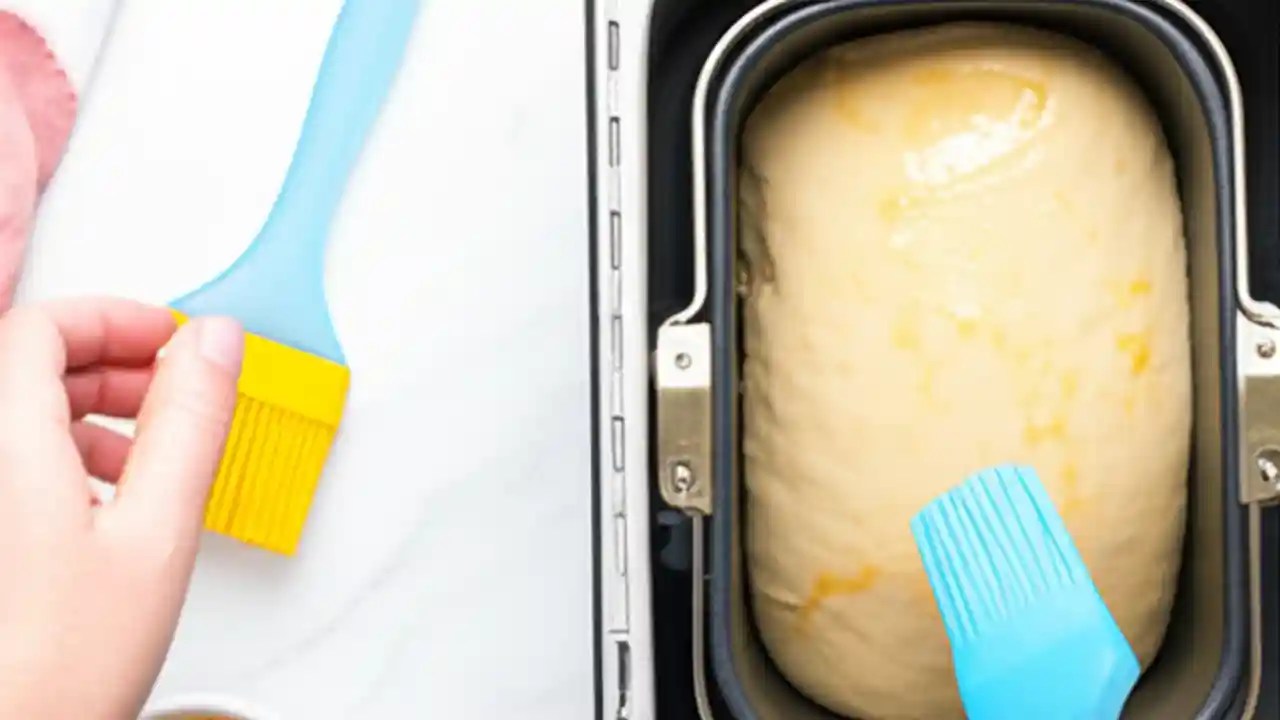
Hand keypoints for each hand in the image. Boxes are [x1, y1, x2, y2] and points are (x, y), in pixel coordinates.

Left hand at [0, 297, 242, 718]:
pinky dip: (57, 453)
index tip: (169, 338)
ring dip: (83, 409)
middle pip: (23, 359)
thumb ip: (190, 423)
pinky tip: (102, 497)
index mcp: (1, 442)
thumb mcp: (155, 534)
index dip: (114, 319)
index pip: (42, 326)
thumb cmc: (55, 670)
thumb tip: (214, 344)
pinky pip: (10, 456)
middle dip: (104, 360)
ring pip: (15, 408)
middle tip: (169, 384)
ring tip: (147, 454)